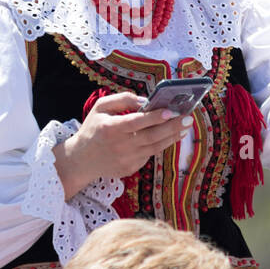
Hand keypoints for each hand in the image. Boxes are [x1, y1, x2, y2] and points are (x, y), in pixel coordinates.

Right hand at [53, 92, 190, 199]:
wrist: (81, 160)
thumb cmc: (93, 129)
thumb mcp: (100, 107)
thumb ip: (123, 99)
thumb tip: (146, 101)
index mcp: (110, 128)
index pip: (137, 122)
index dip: (155, 117)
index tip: (171, 111)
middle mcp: (119, 146)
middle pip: (151, 136)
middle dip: (172, 127)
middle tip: (188, 118)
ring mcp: (125, 160)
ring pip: (155, 148)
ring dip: (172, 137)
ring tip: (184, 127)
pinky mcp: (130, 169)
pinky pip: (149, 155)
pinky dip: (160, 145)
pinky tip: (169, 136)